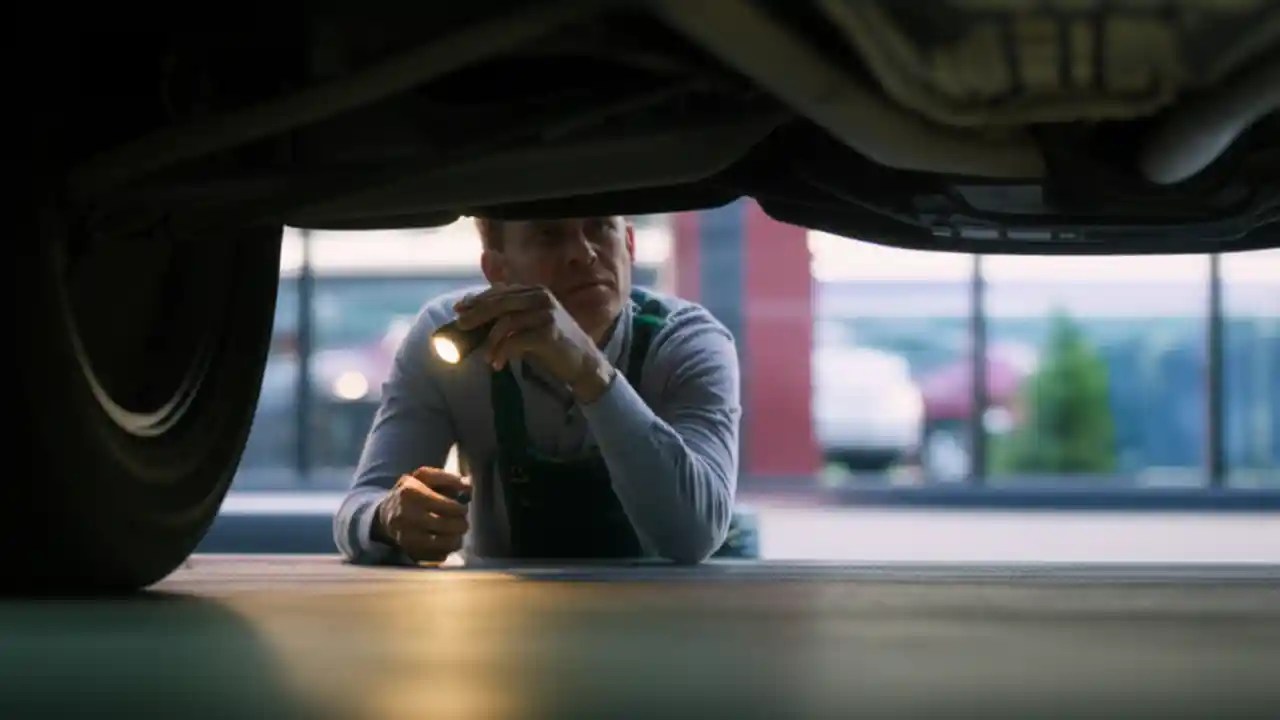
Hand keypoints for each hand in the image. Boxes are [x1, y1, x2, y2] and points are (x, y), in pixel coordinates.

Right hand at [373, 468, 470, 562]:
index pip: (447, 505)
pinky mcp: (409, 552)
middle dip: (461, 523)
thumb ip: (448, 478)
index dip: (460, 508)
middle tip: (462, 521)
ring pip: (444, 544)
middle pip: (446, 526)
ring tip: (456, 531)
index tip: (462, 508)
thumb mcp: (424, 477)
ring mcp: (406, 537)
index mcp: (410, 493)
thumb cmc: (411, 492)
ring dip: (456, 538)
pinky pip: (437, 556)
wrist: (386, 513)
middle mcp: (406, 516)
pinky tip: (445, 541)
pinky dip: (446, 550)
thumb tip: (469, 486)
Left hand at [454, 284, 613, 401]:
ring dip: (491, 342)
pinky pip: (516, 340)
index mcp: (535, 291)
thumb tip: (474, 318)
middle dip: (477, 315)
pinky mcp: (549, 331)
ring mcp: (546, 312)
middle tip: (461, 327)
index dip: (477, 299)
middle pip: (499, 302)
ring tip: (486, 358)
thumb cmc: (552, 345)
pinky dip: (503, 352)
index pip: (500, 291)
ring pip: (506, 322)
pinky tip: (498, 364)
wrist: (583, 363)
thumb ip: (509, 316)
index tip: (459, 310)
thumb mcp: (529, 325)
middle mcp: (541, 297)